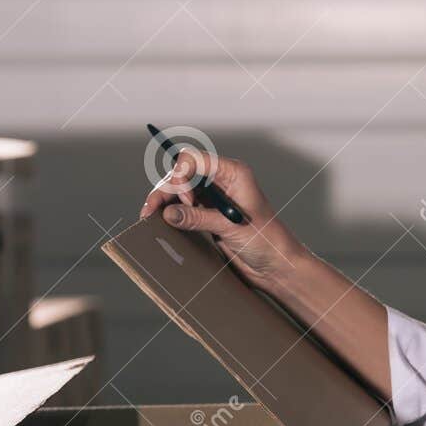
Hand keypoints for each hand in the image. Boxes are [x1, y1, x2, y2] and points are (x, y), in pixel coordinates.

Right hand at [140, 150, 308, 290]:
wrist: (275, 266)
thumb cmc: (267, 241)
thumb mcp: (231, 227)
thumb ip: (198, 218)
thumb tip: (168, 213)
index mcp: (233, 173)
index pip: (194, 160)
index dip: (181, 176)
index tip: (187, 201)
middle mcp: (222, 181)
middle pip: (181, 174)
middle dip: (166, 191)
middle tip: (152, 212)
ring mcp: (214, 198)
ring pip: (178, 191)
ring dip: (163, 202)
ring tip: (150, 218)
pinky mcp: (208, 215)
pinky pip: (182, 208)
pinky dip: (170, 213)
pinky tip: (160, 223)